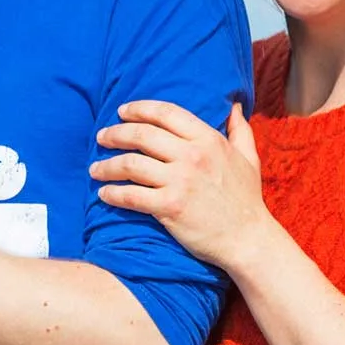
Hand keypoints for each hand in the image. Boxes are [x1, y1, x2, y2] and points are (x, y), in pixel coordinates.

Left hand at [91, 101, 273, 269]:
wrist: (248, 239)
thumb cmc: (246, 199)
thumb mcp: (249, 158)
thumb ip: (240, 129)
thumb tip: (235, 105)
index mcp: (209, 139)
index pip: (166, 113)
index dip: (139, 109)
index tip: (122, 111)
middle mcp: (192, 156)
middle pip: (142, 135)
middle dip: (115, 133)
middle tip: (101, 137)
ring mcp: (180, 181)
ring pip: (130, 164)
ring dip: (107, 165)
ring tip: (95, 169)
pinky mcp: (169, 207)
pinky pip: (131, 196)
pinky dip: (113, 193)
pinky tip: (104, 194)